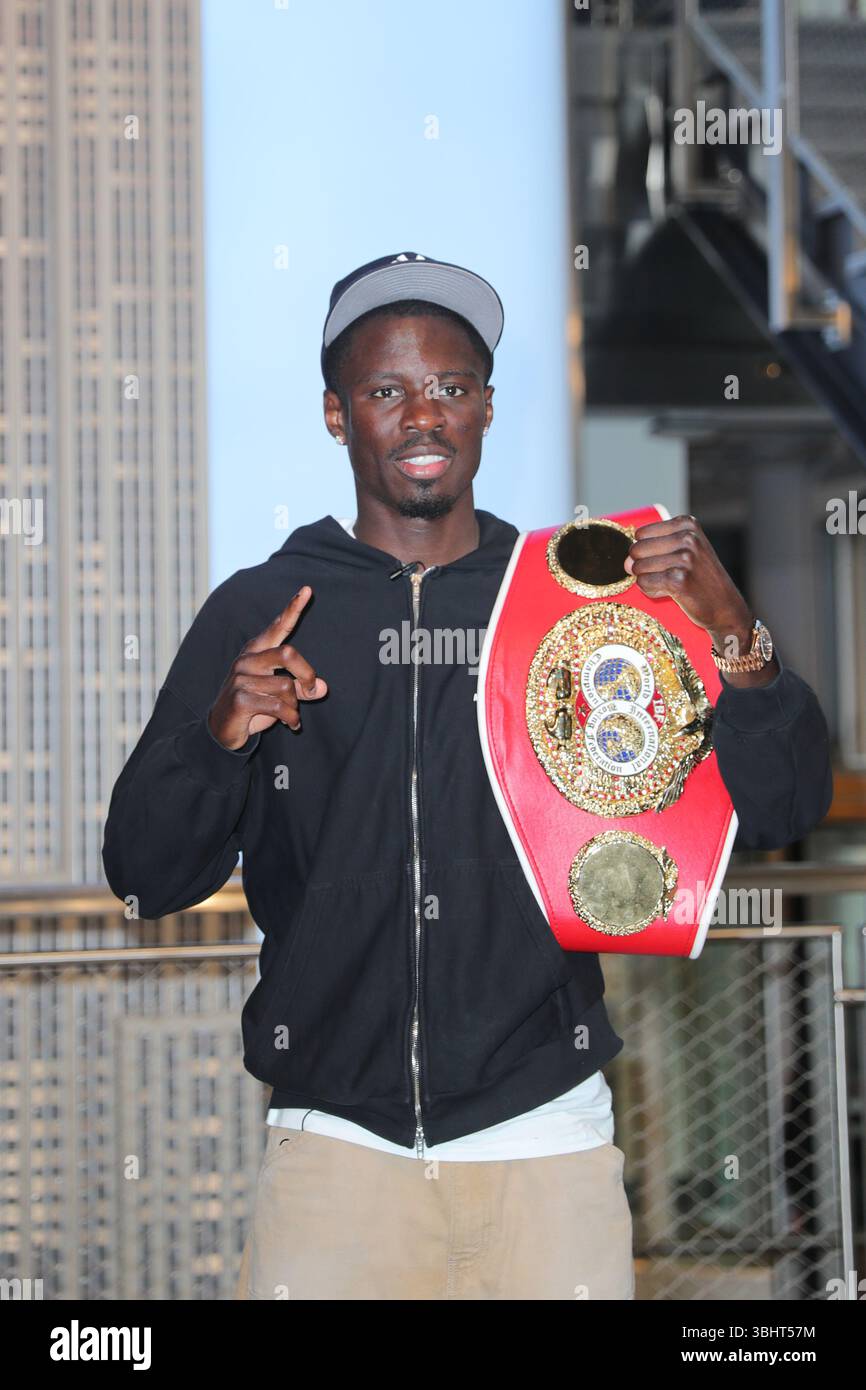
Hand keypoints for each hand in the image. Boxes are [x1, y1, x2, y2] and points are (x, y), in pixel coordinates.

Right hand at [207, 587, 327, 748]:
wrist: (223, 730)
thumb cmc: (254, 705)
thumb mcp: (280, 695)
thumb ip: (301, 688)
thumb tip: (323, 688)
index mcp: (257, 651)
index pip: (278, 627)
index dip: (293, 609)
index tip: (307, 590)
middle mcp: (247, 659)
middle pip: (288, 654)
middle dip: (307, 674)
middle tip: (313, 690)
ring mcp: (241, 678)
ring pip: (286, 687)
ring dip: (295, 706)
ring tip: (291, 714)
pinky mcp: (240, 699)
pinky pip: (278, 706)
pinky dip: (291, 718)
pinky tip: (291, 724)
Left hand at [624, 515, 777, 685]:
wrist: (726, 606)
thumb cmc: (700, 577)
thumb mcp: (684, 551)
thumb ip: (650, 549)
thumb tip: (625, 563)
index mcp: (688, 524)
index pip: (640, 534)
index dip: (647, 552)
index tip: (668, 560)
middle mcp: (688, 537)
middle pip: (636, 550)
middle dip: (644, 567)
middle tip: (668, 575)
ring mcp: (684, 558)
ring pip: (638, 568)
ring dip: (649, 580)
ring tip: (672, 584)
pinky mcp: (679, 580)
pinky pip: (644, 584)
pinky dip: (651, 592)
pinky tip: (671, 593)